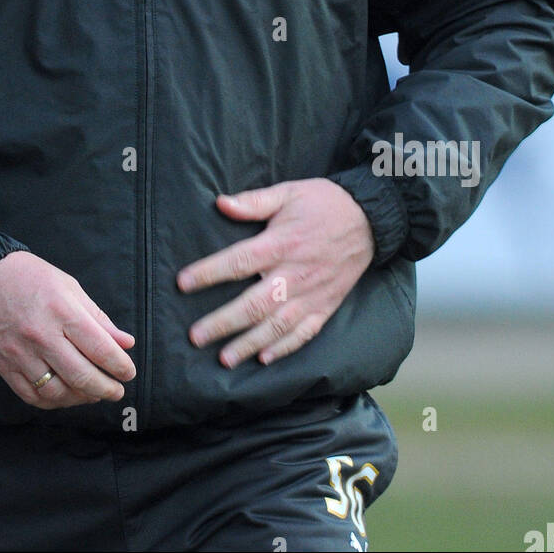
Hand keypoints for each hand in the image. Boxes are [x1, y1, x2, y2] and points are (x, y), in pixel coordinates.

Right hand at [0, 251, 135, 409]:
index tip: (128, 372)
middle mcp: (40, 335)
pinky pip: (32, 396)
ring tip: (93, 393)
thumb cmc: (32, 279)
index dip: (119, 365)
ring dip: (81, 398)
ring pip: (57, 391)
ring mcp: (20, 353)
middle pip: (81, 375)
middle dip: (106, 388)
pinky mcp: (4, 365)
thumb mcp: (70, 288)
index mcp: (61, 311)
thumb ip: (98, 319)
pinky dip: (54, 401)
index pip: (99, 348)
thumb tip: (126, 343)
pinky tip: (66, 395)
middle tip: (117, 391)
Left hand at [176, 179, 374, 367]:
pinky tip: (263, 359)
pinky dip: (284, 348)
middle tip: (196, 336)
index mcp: (282, 243)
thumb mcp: (288, 193)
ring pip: (277, 325)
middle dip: (223, 322)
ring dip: (249, 344)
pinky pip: (304, 333)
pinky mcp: (326, 306)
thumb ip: (254, 202)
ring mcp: (312, 294)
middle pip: (254, 303)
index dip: (209, 273)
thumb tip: (221, 203)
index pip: (239, 261)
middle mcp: (295, 273)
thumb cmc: (323, 203)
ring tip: (224, 358)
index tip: (183, 283)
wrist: (370, 220)